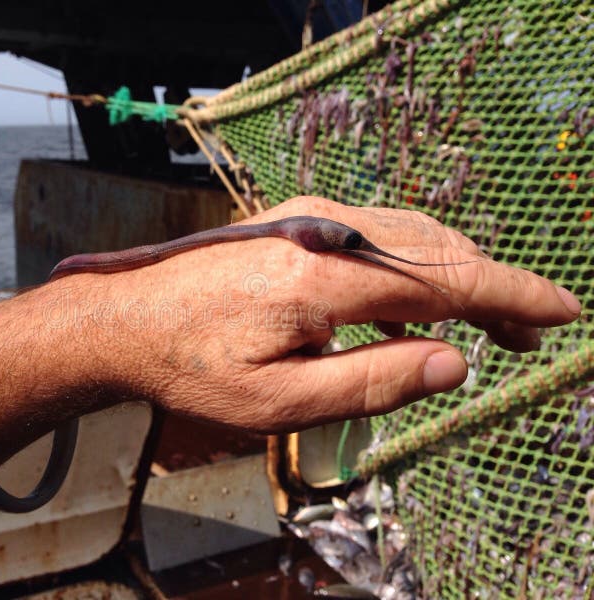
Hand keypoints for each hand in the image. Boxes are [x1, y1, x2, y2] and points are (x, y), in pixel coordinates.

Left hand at [50, 197, 580, 432]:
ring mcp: (308, 217)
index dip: (512, 297)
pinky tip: (414, 304)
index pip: (445, 281)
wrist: (123, 320)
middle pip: (437, 250)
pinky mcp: (296, 220)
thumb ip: (373, 381)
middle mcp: (323, 231)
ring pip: (412, 235)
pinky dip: (413, 263)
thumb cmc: (192, 369)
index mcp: (322, 278)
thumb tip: (455, 363)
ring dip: (455, 274)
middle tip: (524, 337)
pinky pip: (379, 232)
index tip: (561, 312)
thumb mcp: (282, 402)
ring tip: (482, 323)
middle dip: (491, 290)